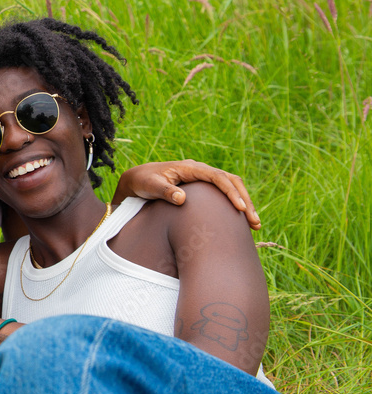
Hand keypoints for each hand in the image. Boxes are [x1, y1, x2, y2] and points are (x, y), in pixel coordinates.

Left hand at [116, 160, 259, 229]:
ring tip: (254, 224)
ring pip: (231, 187)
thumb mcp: (151, 186)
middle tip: (254, 221)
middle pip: (231, 181)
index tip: (240, 208)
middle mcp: (200, 171)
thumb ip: (165, 191)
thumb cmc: (144, 182)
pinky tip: (241, 221)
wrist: (138, 179)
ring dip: (244, 203)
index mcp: (191, 169)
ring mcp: (203, 178)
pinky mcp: (203, 188)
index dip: (231, 192)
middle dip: (245, 200)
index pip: (218, 178)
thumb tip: (182, 198)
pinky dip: (235, 204)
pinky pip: (224, 193)